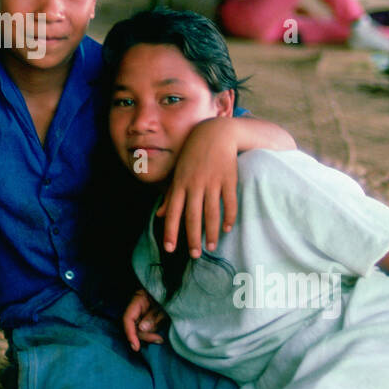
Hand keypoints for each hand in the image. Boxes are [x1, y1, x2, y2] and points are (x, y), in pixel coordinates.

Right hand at [122, 287, 166, 351]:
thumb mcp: (164, 305)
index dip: (130, 333)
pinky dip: (151, 334)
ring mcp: (143, 313)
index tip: (136, 347)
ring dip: (149, 335)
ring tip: (160, 338)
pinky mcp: (149, 318)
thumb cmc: (171, 294)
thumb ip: (153, 316)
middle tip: (158, 340)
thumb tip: (142, 328)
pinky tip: (158, 337)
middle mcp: (137, 307)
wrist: (178, 290)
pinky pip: (146, 329)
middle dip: (144, 336)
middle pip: (133, 326)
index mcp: (138, 299)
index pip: (128, 318)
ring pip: (140, 330)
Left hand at [156, 116, 238, 255]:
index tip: (170, 249)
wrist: (215, 133)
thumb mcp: (178, 174)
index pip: (174, 212)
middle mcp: (195, 184)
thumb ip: (170, 196)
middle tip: (195, 255)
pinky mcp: (228, 178)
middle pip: (193, 216)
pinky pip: (229, 202)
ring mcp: (212, 182)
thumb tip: (159, 215)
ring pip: (211, 212)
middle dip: (193, 238)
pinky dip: (229, 217)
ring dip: (211, 232)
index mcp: (181, 184)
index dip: (171, 231)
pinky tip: (227, 228)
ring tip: (211, 247)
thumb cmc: (193, 156)